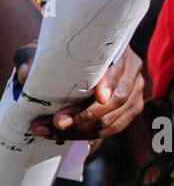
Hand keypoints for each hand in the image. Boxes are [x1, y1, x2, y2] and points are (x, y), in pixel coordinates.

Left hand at [15, 44, 145, 141]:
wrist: (74, 65)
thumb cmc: (61, 54)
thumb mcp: (45, 50)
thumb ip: (33, 58)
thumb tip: (27, 77)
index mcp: (119, 51)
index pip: (119, 69)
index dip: (109, 84)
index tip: (98, 97)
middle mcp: (133, 73)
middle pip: (117, 100)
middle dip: (85, 115)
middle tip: (57, 122)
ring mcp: (135, 95)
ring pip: (113, 120)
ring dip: (82, 129)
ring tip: (51, 132)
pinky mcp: (130, 112)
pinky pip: (113, 129)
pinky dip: (88, 134)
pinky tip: (65, 135)